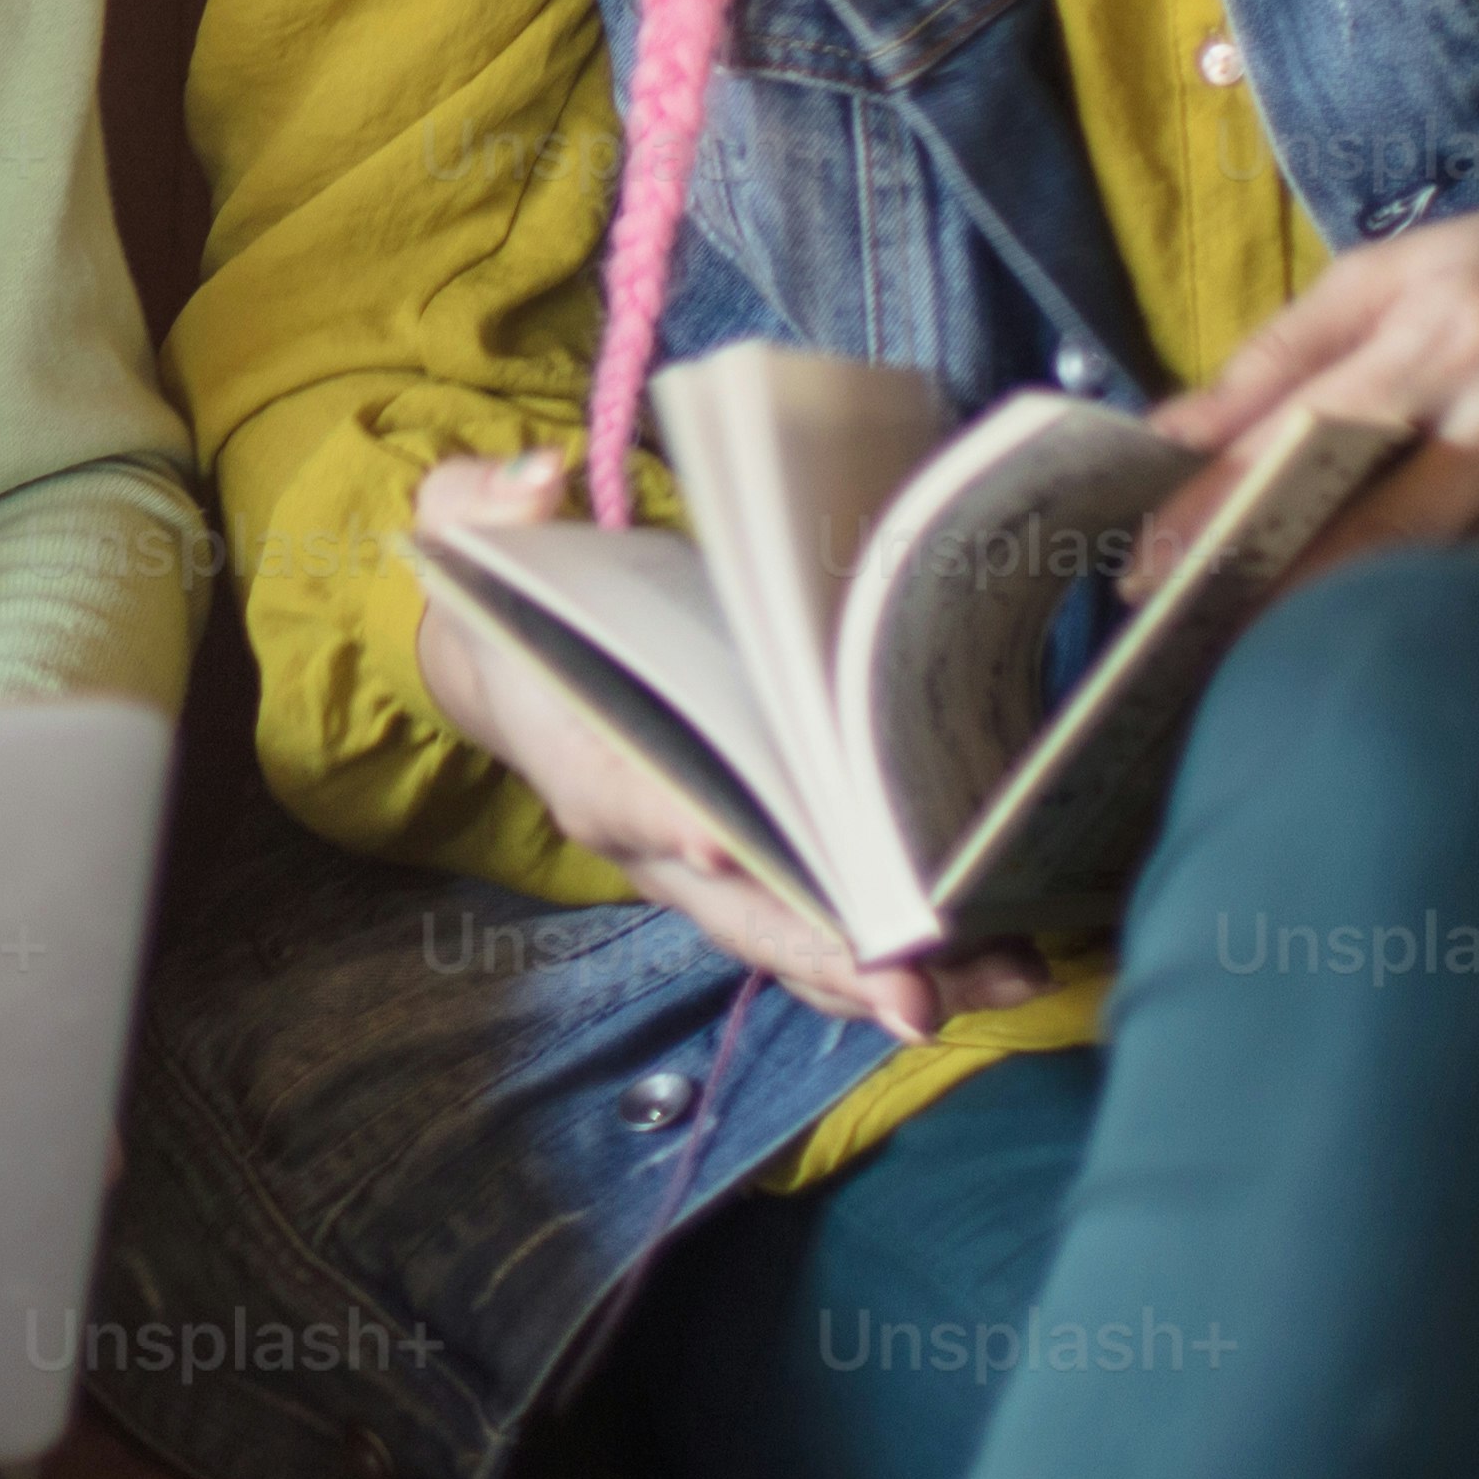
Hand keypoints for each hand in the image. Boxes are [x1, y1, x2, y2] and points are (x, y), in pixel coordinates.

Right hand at [405, 447, 1046, 1043]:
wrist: (518, 669)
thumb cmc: (516, 601)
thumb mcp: (473, 530)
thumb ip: (489, 506)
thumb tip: (537, 485)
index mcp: (577, 756)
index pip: (621, 798)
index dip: (670, 823)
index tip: (729, 848)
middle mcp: (647, 837)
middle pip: (739, 914)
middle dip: (829, 955)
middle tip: (916, 993)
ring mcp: (709, 866)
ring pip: (800, 941)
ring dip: (900, 973)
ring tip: (1004, 977)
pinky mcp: (762, 867)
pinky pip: (832, 930)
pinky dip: (910, 955)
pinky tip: (998, 957)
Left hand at [1134, 179, 1478, 592]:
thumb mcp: (1392, 273)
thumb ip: (1277, 358)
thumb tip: (1168, 434)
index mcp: (1445, 335)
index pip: (1299, 443)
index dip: (1212, 515)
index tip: (1140, 573)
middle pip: (1365, 540)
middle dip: (1268, 592)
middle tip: (1190, 630)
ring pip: (1430, 580)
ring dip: (1350, 607)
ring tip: (1271, 628)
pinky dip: (1441, 596)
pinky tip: (1401, 607)